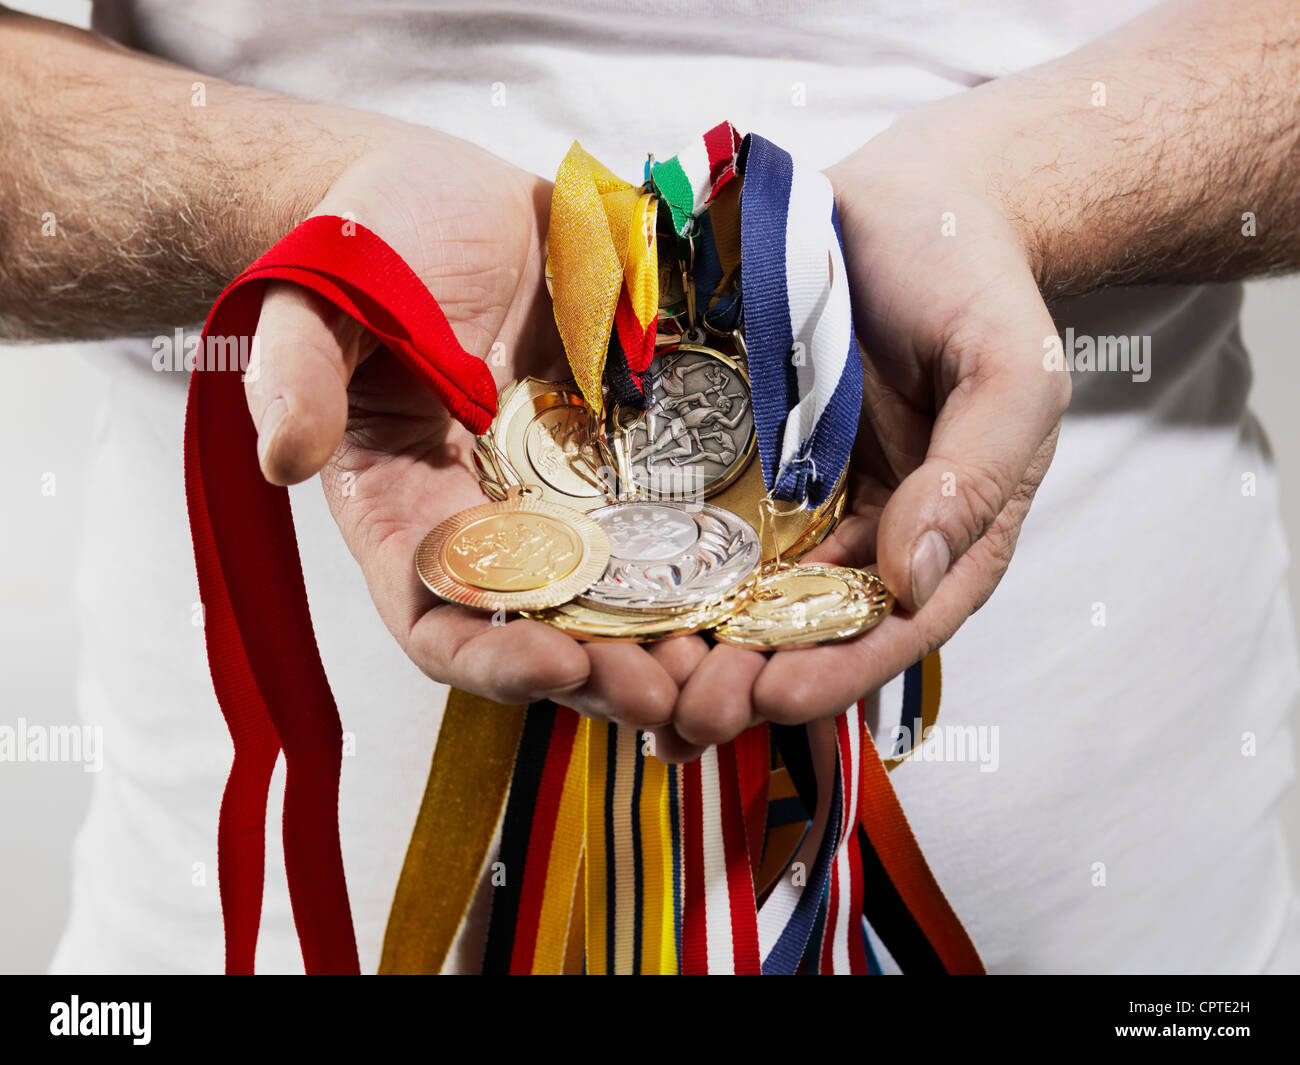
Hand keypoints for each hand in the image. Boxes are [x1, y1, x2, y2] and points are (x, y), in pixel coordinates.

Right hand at [243, 129, 688, 726]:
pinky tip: (764, 571)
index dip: (491, 660)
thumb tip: (286, 454)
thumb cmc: (372, 244)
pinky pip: (677, 517)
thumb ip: (300, 375)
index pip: (438, 621)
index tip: (556, 665)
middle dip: (605, 673)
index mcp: (408, 513)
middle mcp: (495, 522)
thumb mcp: (323, 301)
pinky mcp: (631, 454)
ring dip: (673, 636)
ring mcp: (570, 494)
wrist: (456, 196)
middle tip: (669, 692)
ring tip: (730, 658)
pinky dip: (714, 555)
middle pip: (548, 632)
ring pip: (625, 593)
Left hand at [654, 123, 1069, 754]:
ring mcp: (798, 500)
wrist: (913, 204)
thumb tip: (917, 579)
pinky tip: (611, 593)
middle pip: (806, 629)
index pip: (895, 626)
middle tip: (683, 716)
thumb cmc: (975, 285)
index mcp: (943, 535)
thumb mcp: (1008, 375)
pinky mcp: (741, 459)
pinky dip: (661, 562)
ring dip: (692, 641)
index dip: (839, 671)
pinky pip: (698, 517)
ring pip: (742, 590)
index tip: (778, 698)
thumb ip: (975, 475)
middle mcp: (865, 535)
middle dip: (746, 678)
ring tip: (634, 680)